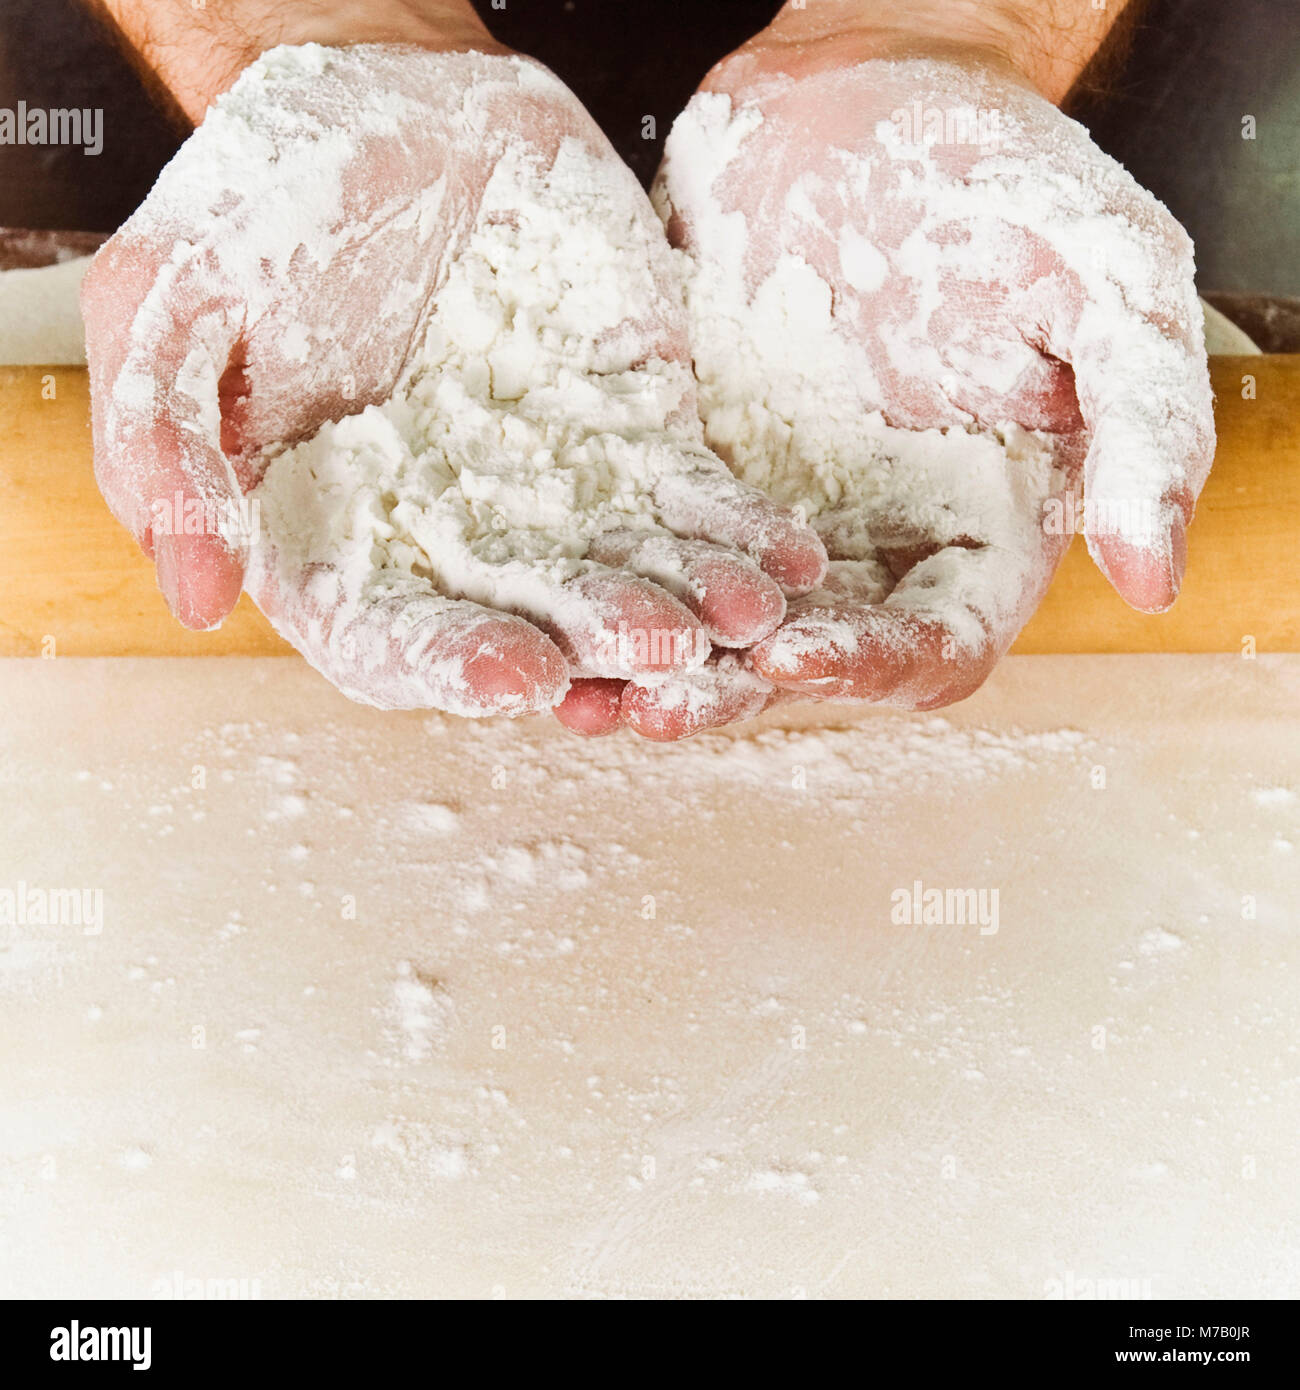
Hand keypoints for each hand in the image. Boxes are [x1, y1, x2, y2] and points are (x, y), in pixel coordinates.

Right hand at [83, 5, 824, 715]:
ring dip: (688, 603)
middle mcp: (454, 535)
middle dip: (596, 640)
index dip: (452, 664)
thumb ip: (167, 449)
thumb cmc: (257, 202)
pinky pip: (692, 494)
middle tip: (657, 650)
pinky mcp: (633, 426)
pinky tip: (786, 563)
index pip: (394, 633)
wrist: (380, 101)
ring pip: (625, 572)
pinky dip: (738, 530)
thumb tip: (199, 599)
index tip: (517, 677)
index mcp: (340, 533)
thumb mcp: (169, 304)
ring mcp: (553, 488)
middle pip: (529, 618)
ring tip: (745, 614)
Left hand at [596, 1, 1212, 737]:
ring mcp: (782, 512)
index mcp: (979, 527)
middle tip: (652, 707)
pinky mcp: (698, 471)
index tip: (790, 656)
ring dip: (653, 662)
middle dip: (732, 688)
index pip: (933, 640)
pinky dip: (604, 578)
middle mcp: (876, 542)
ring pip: (718, 620)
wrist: (858, 91)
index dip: (868, 663)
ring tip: (570, 686)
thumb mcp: (1105, 280)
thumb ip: (1145, 420)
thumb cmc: (997, 179)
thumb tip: (1156, 579)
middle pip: (810, 658)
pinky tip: (539, 601)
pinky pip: (650, 545)